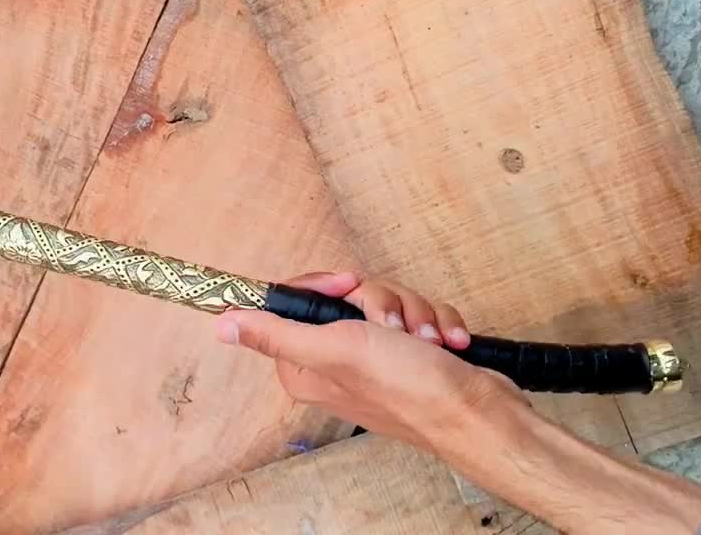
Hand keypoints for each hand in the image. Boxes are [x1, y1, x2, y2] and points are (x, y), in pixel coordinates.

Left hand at [216, 272, 525, 453]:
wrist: (478, 414)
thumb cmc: (408, 388)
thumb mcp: (335, 349)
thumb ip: (275, 334)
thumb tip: (222, 325)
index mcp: (304, 362)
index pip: (298, 297)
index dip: (328, 286)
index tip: (350, 288)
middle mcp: (334, 359)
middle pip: (347, 294)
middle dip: (381, 301)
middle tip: (393, 327)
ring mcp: (374, 356)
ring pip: (385, 299)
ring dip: (414, 312)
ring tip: (427, 341)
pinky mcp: (408, 352)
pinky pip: (415, 313)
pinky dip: (435, 323)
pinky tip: (445, 343)